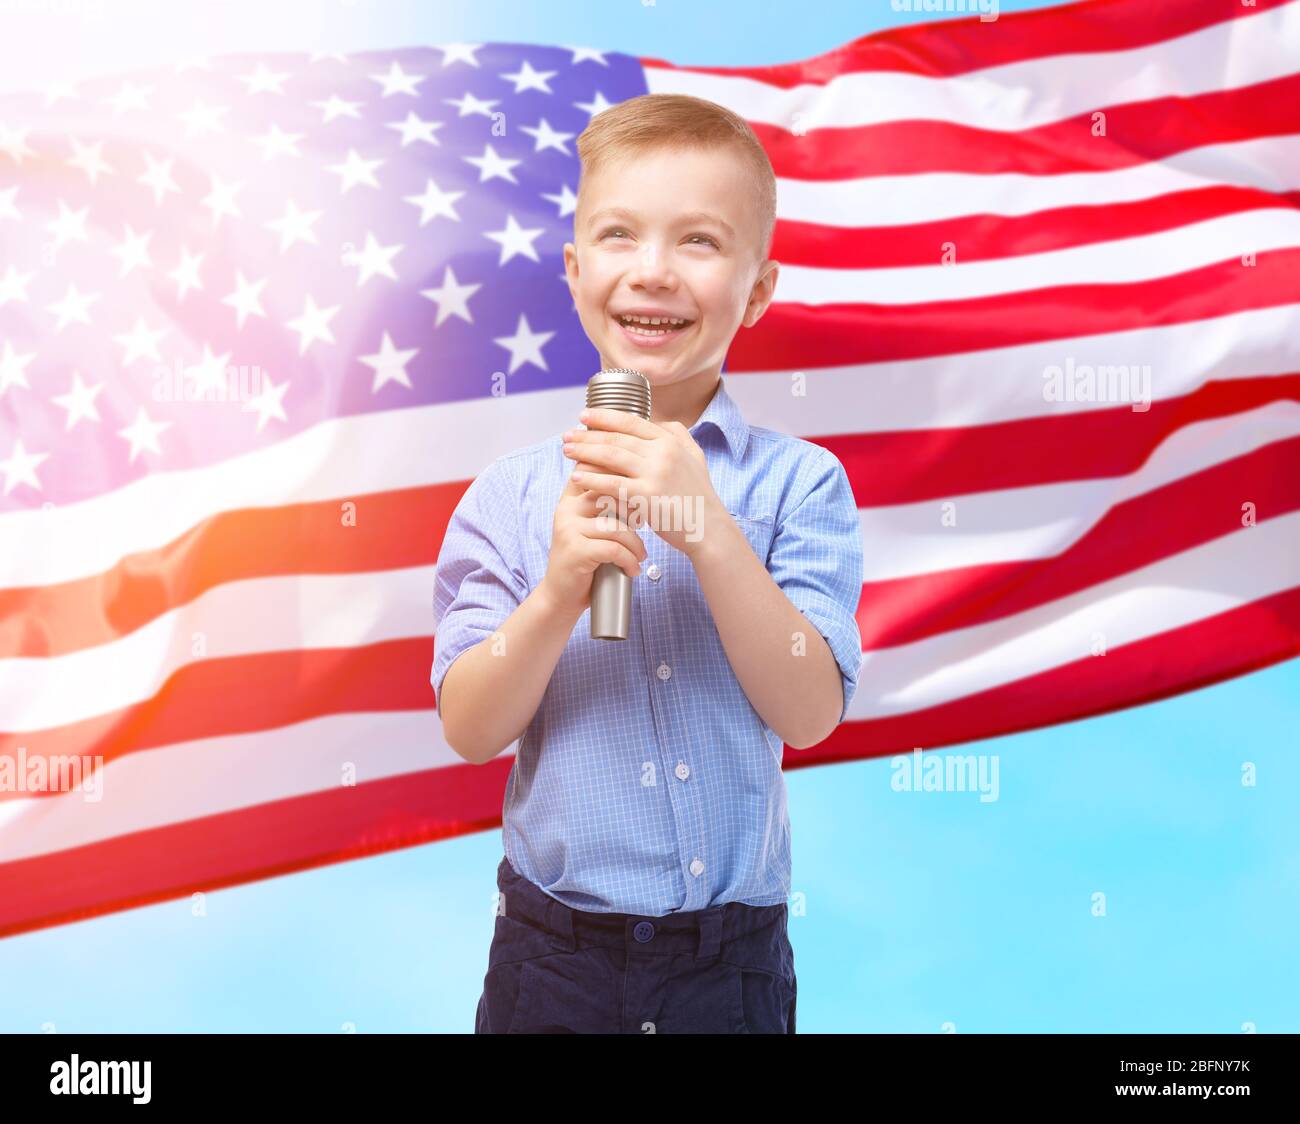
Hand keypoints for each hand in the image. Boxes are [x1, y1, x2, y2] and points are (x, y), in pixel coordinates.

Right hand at [538, 457, 648, 617]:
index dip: (621, 475)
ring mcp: (569, 529)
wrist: (561, 595)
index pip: (596, 472)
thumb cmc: (585, 559)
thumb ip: (603, 506)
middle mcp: (567, 509)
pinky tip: (633, 569)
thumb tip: (641, 486)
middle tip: (645, 524)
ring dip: (636, 543)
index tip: (642, 491)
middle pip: (611, 496)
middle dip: (635, 509)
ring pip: (616, 526)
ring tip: (641, 555)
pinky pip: (613, 549)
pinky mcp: (575, 551)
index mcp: (570, 498)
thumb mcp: (591, 527)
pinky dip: (629, 560)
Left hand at [561, 408, 722, 558]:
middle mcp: (663, 453)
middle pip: (616, 438)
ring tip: (566, 452)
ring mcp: (655, 473)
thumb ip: (678, 436)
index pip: (631, 421)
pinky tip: (577, 477)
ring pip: (611, 456)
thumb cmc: (699, 496)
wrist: (709, 529)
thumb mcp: (694, 457)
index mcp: (671, 441)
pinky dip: (591, 479)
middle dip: (587, 435)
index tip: (584, 415)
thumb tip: (659, 421)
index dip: (605, 417)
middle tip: (567, 435)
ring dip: (584, 452)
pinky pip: (611, 483)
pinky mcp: (646, 496)